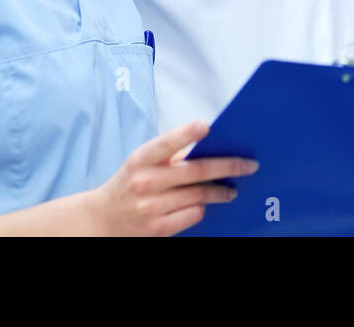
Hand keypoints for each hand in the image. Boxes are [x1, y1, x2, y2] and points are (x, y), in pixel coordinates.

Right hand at [90, 119, 258, 235]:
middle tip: (249, 165)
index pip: (166, 143)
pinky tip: (205, 204)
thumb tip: (210, 147)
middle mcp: (145, 182)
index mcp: (141, 159)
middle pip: (195, 171)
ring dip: (221, 191)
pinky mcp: (158, 228)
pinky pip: (193, 214)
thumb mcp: (142, 163)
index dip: (186, 134)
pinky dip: (202, 208)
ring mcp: (151, 207)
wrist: (103, 219)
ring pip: (199, 195)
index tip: (206, 125)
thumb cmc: (131, 183)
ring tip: (231, 190)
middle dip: (228, 167)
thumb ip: (170, 155)